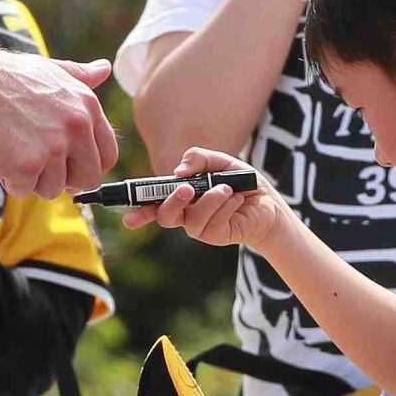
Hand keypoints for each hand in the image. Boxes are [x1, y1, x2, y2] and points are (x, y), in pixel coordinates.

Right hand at [0, 48, 116, 199]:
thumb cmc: (1, 75)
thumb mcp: (48, 70)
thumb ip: (78, 76)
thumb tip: (104, 69)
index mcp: (87, 105)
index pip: (108, 155)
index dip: (86, 165)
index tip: (66, 165)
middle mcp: (78, 126)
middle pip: (88, 179)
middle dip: (64, 180)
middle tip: (36, 164)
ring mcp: (54, 146)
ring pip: (53, 189)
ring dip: (31, 178)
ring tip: (10, 148)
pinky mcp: (28, 164)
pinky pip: (24, 190)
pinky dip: (8, 179)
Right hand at [125, 145, 296, 254]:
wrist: (267, 201)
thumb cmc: (240, 182)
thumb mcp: (221, 161)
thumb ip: (199, 159)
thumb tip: (179, 172)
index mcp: (180, 195)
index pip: (153, 202)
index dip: (138, 209)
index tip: (128, 217)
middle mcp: (185, 213)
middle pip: (164, 216)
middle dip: (172, 201)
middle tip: (187, 188)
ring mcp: (200, 227)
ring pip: (191, 220)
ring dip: (210, 200)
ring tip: (228, 189)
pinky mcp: (216, 236)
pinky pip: (212, 224)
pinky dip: (226, 207)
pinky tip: (238, 200)